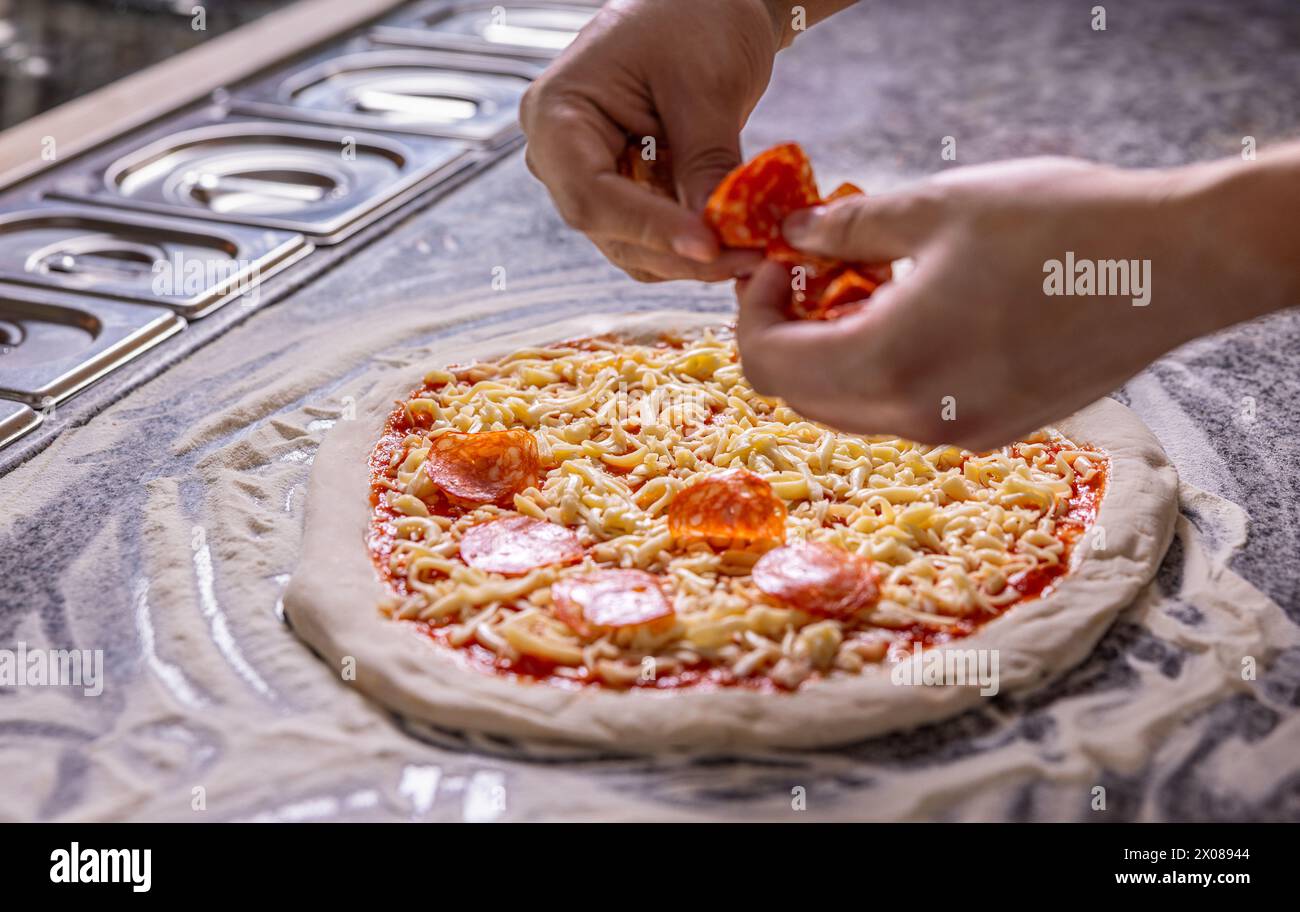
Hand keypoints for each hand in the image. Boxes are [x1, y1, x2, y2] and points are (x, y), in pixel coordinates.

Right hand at [520, 0, 783, 281]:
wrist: (704, 4)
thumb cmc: (692, 16)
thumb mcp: (704, 86)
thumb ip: (705, 162)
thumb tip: (716, 235)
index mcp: (557, 116)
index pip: (592, 195)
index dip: (650, 229)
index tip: (708, 246)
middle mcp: (561, 158)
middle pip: (611, 231)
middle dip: (680, 252)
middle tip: (748, 258)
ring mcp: (591, 180)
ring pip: (634, 248)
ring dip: (692, 259)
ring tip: (753, 252)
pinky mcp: (625, 194)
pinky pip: (653, 240)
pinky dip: (695, 246)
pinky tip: (738, 241)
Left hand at [737, 156, 1273, 449]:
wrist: (1176, 267)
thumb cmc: (1061, 227)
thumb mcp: (938, 207)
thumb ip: (849, 229)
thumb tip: (794, 235)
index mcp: (891, 363)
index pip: (770, 367)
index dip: (752, 314)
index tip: (775, 266)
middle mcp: (919, 419)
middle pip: (803, 398)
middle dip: (786, 337)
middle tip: (809, 275)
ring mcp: (961, 434)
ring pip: (854, 410)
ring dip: (835, 354)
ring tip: (868, 286)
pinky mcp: (997, 430)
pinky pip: (907, 412)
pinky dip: (885, 370)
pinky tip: (917, 312)